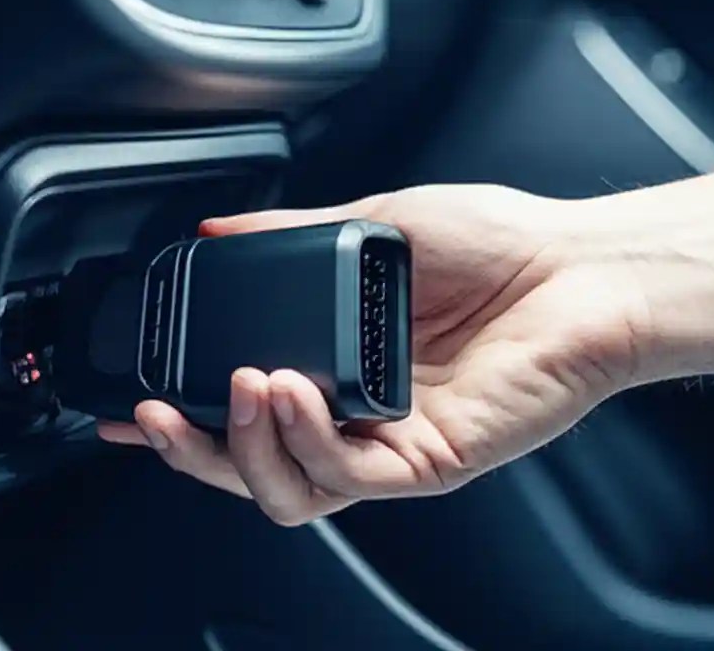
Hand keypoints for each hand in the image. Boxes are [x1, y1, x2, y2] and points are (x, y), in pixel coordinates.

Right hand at [97, 184, 652, 524]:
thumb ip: (288, 235)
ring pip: (290, 490)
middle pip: (252, 466)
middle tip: (156, 411)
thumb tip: (219, 231)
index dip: (182, 416)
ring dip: (244, 446)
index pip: (243, 409)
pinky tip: (290, 390)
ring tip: (239, 387)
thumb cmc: (500, 248)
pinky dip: (305, 439)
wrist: (583, 266)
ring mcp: (393, 445)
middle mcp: (358, 415)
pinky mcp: (431, 462)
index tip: (131, 400)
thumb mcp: (370, 224)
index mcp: (337, 367)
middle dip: (191, 450)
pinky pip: (350, 475)